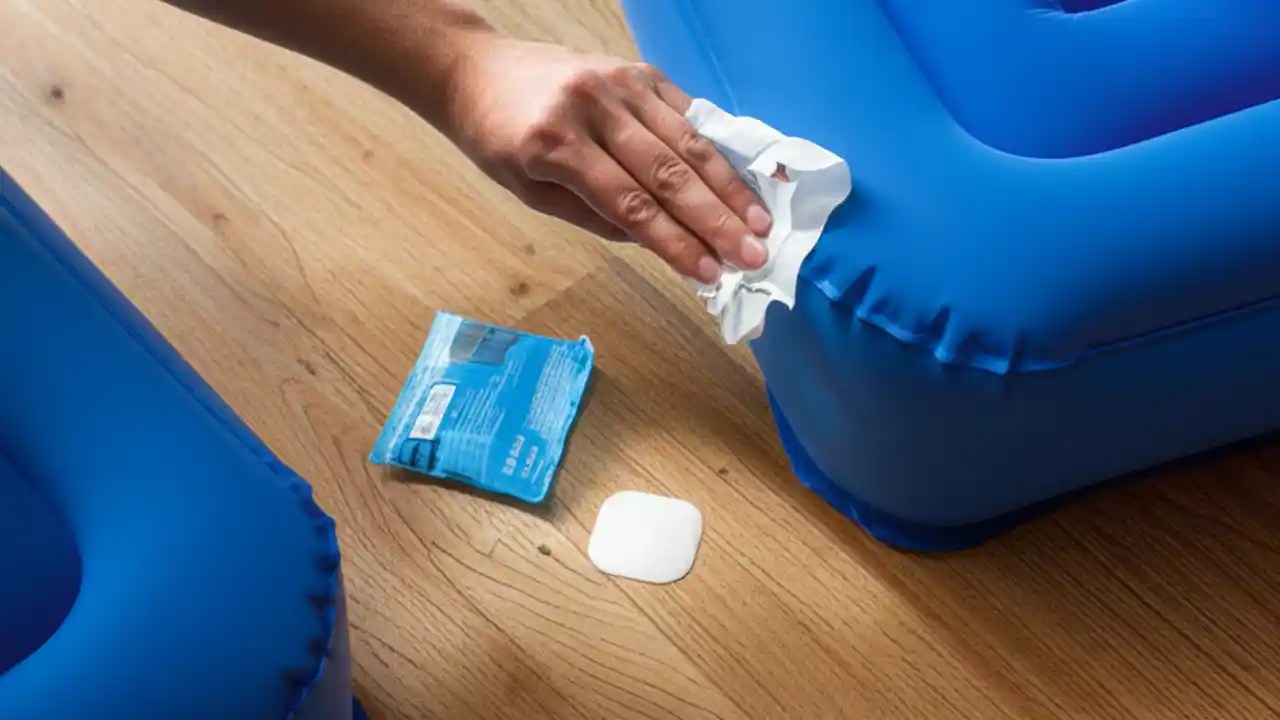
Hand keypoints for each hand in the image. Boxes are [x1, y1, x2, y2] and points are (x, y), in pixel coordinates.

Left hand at [440, 35, 771, 282]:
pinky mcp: (636, 69)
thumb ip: (595, 217)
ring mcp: (619, 83)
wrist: (477, 70)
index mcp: (555, 146)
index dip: (675, 243)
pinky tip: (740, 178)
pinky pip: (684, 111)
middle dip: (717, 220)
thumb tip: (659, 243)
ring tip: (761, 222)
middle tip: (755, 255)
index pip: (630, 205)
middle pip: (667, 173)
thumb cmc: (498, 139)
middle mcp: (593, 108)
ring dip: (729, 185)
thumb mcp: (531, 191)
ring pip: (686, 140)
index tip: (712, 273)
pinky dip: (714, 147)